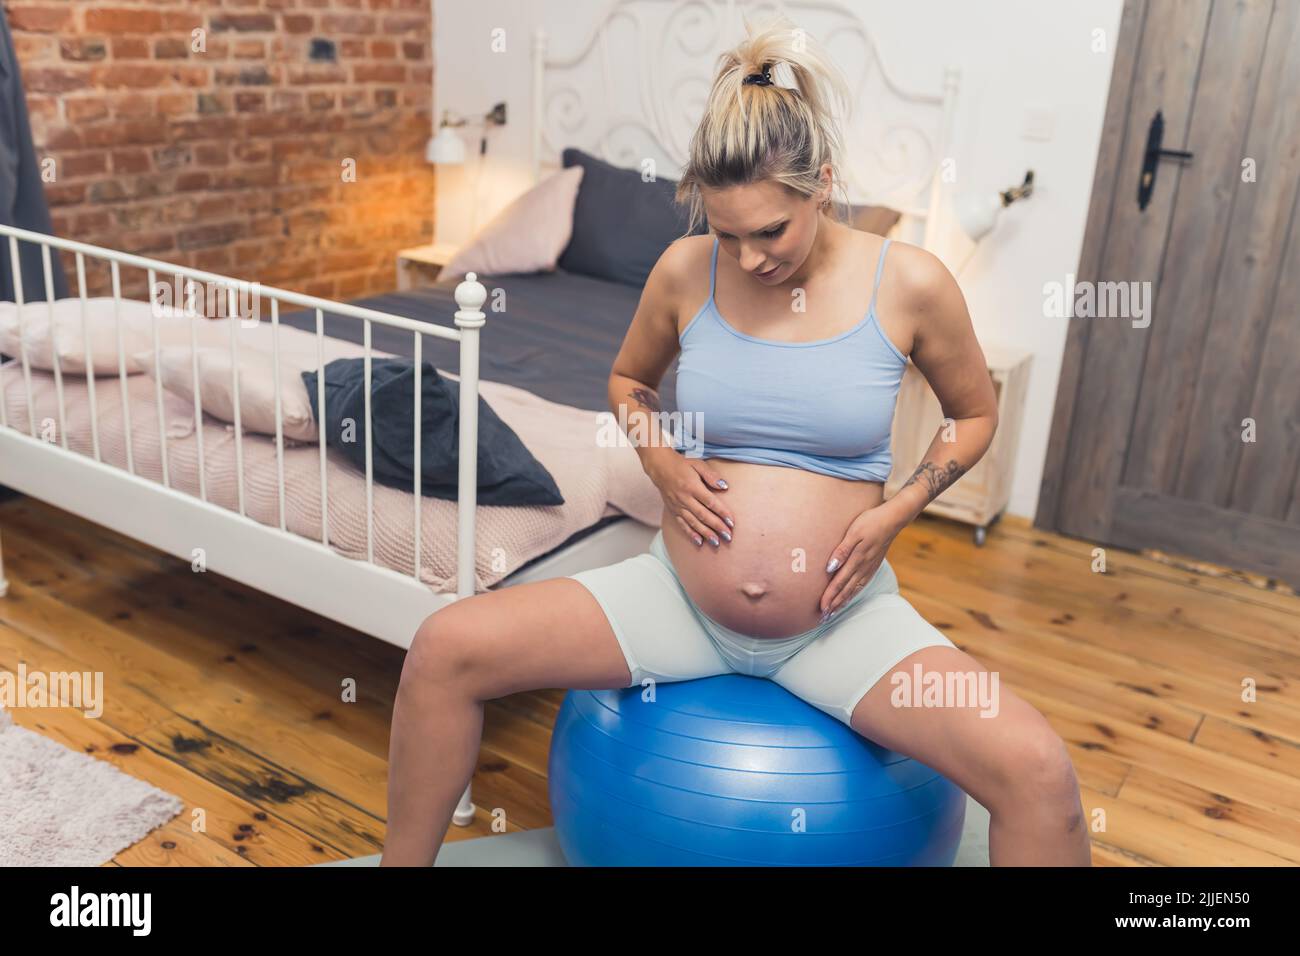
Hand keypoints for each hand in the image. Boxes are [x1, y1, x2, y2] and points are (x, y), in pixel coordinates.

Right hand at [649, 454, 734, 548]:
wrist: (660, 468)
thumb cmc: (682, 465)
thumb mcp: (698, 465)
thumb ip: (711, 475)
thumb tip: (725, 486)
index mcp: (692, 486)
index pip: (710, 502)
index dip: (722, 512)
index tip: (731, 522)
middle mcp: (684, 498)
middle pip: (703, 515)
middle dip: (717, 527)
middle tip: (728, 536)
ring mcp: (678, 506)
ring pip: (693, 523)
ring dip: (706, 533)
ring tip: (717, 542)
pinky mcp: (673, 511)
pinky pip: (682, 525)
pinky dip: (691, 534)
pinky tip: (699, 542)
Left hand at [818, 505, 899, 621]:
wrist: (893, 519)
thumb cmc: (870, 522)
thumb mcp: (853, 532)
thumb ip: (841, 551)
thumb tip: (830, 568)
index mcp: (857, 560)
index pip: (840, 582)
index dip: (830, 596)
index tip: (821, 608)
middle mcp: (863, 567)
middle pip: (846, 590)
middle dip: (834, 604)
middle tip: (824, 617)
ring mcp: (870, 568)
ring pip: (854, 589)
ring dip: (843, 602)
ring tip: (834, 612)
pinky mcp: (873, 565)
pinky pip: (862, 584)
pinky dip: (853, 594)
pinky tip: (849, 597)